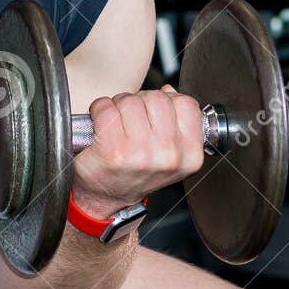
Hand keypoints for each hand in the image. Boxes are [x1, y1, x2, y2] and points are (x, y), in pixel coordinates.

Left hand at [71, 84, 205, 215]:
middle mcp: (168, 157)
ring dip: (119, 105)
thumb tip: (169, 92)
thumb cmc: (135, 173)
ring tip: (118, 124)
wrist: (106, 197)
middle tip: (133, 120)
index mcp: (189, 156)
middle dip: (141, 102)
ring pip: (131, 100)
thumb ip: (177, 121)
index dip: (168, 102)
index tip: (156, 115)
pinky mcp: (113, 150)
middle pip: (157, 98)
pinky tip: (102, 125)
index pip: (186, 104)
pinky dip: (99, 110)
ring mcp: (140, 154)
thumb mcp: (170, 153)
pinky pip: (106, 107)